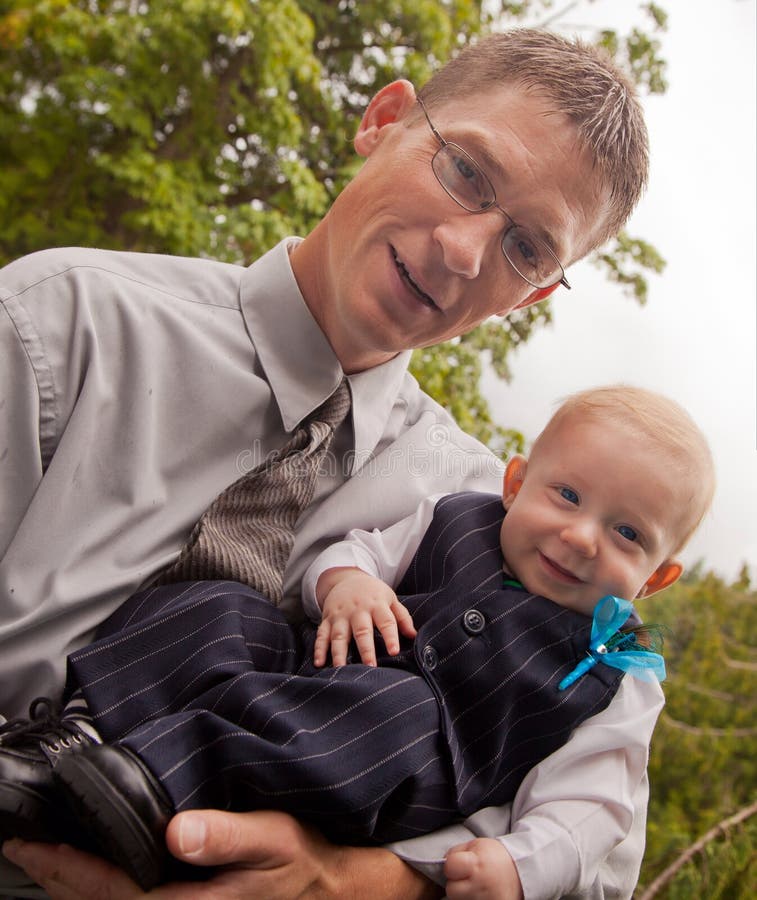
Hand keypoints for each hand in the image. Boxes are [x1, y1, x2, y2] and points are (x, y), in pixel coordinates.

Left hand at [3, 809, 439, 899]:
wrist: (330, 890)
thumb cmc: (302, 864)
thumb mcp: (275, 839)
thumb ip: (228, 836)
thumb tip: (177, 832)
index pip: (111, 889)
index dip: (68, 867)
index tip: (32, 845)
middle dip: (57, 874)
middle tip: (20, 846)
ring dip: (73, 882)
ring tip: (45, 857)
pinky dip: (102, 885)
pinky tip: (97, 869)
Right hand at [314, 567, 415, 666]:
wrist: (347, 578)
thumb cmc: (373, 593)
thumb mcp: (390, 599)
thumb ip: (402, 617)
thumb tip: (414, 636)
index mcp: (376, 605)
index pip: (386, 621)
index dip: (390, 636)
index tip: (394, 651)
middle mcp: (357, 610)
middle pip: (361, 630)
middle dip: (365, 649)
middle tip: (370, 666)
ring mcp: (340, 615)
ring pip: (339, 635)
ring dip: (339, 652)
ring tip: (341, 669)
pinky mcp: (326, 619)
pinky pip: (321, 635)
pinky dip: (319, 649)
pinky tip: (319, 663)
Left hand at [444, 838, 523, 899]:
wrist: (520, 872)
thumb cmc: (495, 857)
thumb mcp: (475, 845)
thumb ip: (456, 853)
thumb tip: (443, 864)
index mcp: (477, 865)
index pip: (449, 867)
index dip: (452, 865)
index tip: (459, 865)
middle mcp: (481, 886)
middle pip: (451, 890)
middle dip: (455, 883)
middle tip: (467, 878)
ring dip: (463, 895)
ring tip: (475, 886)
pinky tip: (479, 894)